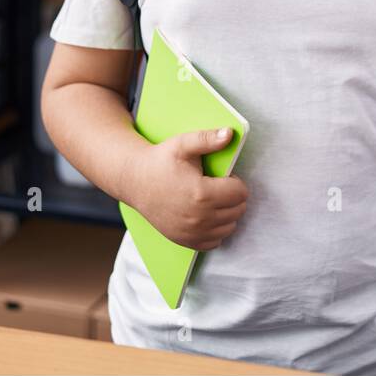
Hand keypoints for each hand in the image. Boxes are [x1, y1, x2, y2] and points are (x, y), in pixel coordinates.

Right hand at [129, 128, 247, 250]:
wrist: (135, 181)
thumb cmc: (160, 161)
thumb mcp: (183, 144)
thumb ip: (208, 139)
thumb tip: (230, 133)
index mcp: (202, 194)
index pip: (241, 193)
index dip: (235, 181)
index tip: (222, 177)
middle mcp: (199, 218)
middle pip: (238, 210)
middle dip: (233, 197)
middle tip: (217, 186)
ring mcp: (192, 233)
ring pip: (230, 227)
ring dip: (227, 213)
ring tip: (212, 199)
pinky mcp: (185, 241)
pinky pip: (216, 241)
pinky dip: (215, 229)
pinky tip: (205, 215)